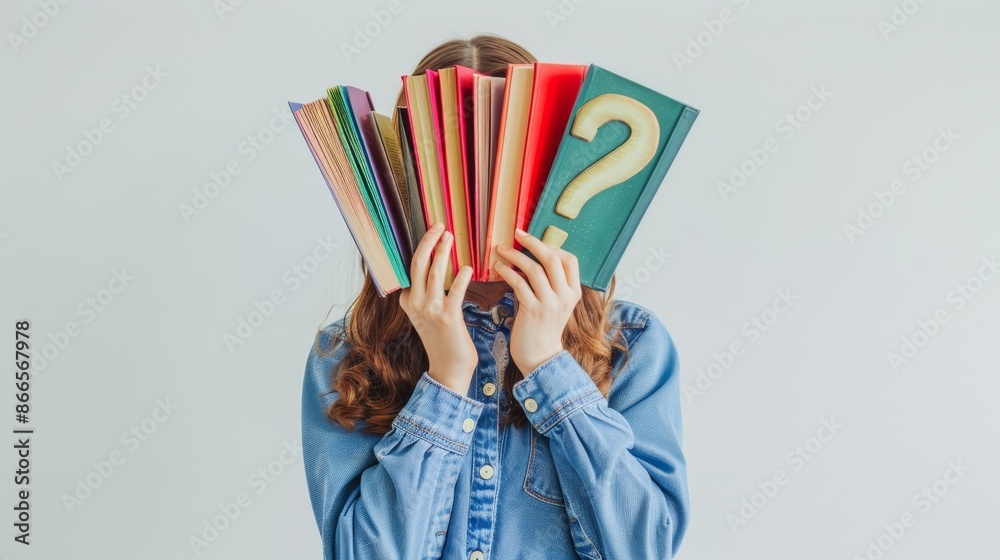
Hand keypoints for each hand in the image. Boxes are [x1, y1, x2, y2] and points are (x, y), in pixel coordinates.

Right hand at [399, 222, 476, 394]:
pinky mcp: (447, 318)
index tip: (433, 231)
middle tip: (440, 225)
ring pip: (434, 273)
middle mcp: (415, 303)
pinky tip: (468, 267)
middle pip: (418, 264)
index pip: (411, 267)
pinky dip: (460, 277)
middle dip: (428, 242)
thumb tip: (438, 269)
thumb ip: (429, 294)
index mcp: (408, 301)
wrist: (448, 370)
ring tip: (450, 237)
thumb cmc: (443, 340)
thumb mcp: (428, 315)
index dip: (422, 246)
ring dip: (443, 252)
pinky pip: (454, 291)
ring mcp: (430, 310)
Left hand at [494, 228, 581, 376]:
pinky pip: (519, 283)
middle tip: (516, 233)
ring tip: (500, 250)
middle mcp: (565, 296)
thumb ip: (551, 284)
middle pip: (552, 258)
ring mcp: (550, 303)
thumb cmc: (543, 328)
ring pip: (534, 269)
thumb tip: (534, 258)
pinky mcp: (533, 310)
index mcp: (573, 292)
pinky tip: (498, 267)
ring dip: (514, 255)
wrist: (540, 357)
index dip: (551, 246)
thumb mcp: (555, 304)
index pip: (569, 259)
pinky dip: (507, 272)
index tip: (533, 241)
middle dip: (532, 242)